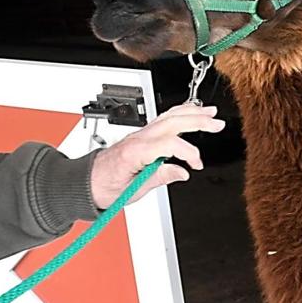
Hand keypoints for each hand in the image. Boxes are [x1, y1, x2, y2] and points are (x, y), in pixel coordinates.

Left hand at [90, 104, 225, 208]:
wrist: (85, 183)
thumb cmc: (104, 187)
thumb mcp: (132, 190)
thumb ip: (158, 178)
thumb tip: (181, 172)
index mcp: (134, 152)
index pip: (169, 143)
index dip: (188, 152)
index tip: (196, 165)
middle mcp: (137, 139)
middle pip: (172, 121)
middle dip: (197, 120)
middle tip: (217, 123)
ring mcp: (139, 135)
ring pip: (168, 116)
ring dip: (190, 112)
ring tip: (210, 112)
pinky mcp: (141, 135)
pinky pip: (162, 119)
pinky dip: (179, 113)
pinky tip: (190, 112)